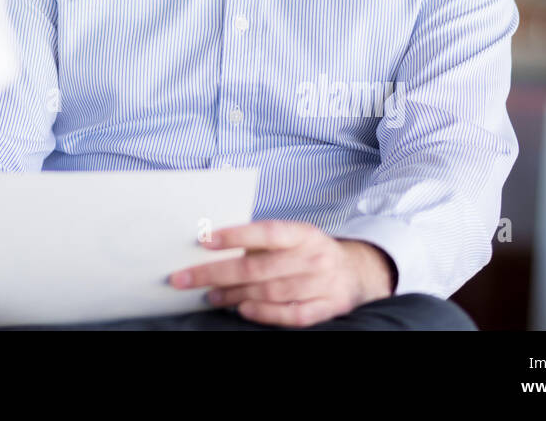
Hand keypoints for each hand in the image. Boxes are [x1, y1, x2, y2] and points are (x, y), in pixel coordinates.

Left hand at [168, 220, 395, 326]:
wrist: (357, 271)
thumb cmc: (310, 251)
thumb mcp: (293, 237)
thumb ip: (261, 242)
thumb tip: (214, 247)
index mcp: (303, 233)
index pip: (266, 231)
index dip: (235, 235)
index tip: (204, 240)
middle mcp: (314, 256)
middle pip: (259, 267)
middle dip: (217, 273)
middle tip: (187, 278)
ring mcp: (323, 283)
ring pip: (270, 292)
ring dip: (234, 295)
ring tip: (210, 296)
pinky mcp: (328, 307)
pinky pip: (292, 314)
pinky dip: (265, 313)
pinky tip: (243, 310)